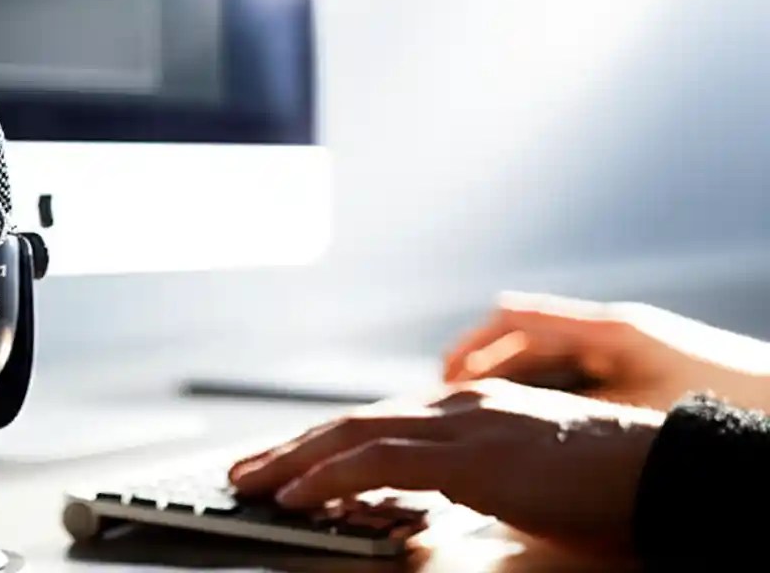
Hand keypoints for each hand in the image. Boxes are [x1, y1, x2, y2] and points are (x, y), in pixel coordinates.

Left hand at [229, 379, 663, 553]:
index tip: (280, 462)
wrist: (659, 468)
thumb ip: (463, 470)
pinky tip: (298, 496)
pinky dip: (330, 478)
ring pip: (351, 437)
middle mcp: (451, 405)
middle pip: (348, 424)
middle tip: (242, 471)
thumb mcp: (514, 470)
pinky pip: (381, 463)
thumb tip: (418, 492)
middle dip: (290, 448)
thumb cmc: (595, 478)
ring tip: (250, 484)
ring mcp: (459, 425)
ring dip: (293, 462)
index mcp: (461, 407)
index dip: (319, 443)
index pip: (371, 422)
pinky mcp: (471, 455)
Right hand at [443, 291, 769, 410]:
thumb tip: (506, 407)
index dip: (474, 343)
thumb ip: (569, 399)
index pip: (517, 318)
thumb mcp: (636, 407)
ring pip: (545, 358)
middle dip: (482, 364)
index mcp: (605, 328)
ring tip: (476, 411)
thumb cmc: (722, 399)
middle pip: (525, 338)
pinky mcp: (634, 369)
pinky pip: (570, 374)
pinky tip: (527, 421)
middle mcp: (608, 331)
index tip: (444, 373)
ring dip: (508, 378)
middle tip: (448, 400)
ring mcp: (622, 348)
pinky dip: (540, 391)